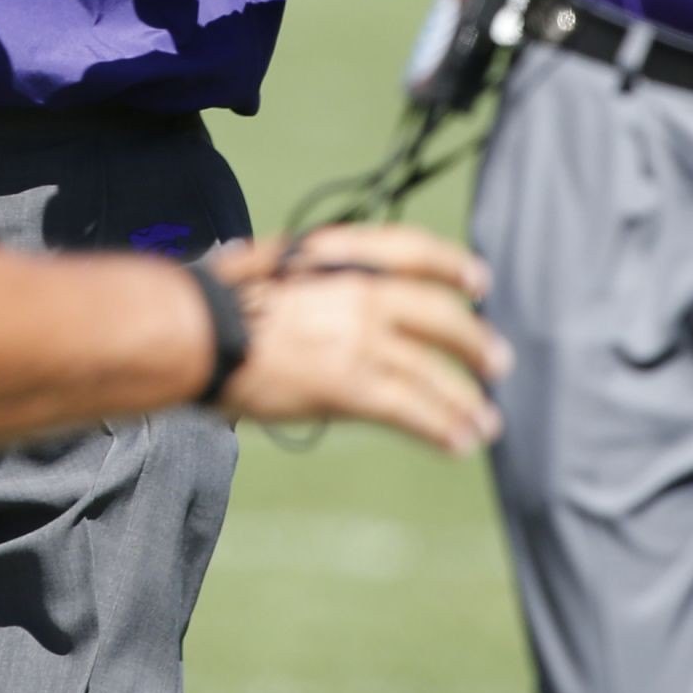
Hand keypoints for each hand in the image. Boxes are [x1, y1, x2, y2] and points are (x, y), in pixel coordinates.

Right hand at [208, 224, 505, 453]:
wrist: (195, 332)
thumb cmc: (211, 301)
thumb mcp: (263, 264)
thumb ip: (298, 275)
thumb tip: (287, 274)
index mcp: (336, 255)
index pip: (410, 250)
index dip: (450, 265)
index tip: (479, 282)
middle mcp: (359, 290)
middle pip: (437, 315)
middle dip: (473, 341)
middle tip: (497, 362)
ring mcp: (360, 337)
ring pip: (432, 371)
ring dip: (464, 400)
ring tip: (486, 423)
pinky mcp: (351, 384)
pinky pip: (411, 409)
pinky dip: (441, 426)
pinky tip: (460, 442)